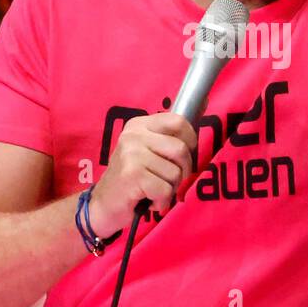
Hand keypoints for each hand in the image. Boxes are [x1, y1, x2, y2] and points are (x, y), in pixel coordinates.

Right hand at [89, 112, 197, 232]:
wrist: (102, 205)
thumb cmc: (131, 179)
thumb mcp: (147, 150)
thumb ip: (170, 134)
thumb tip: (205, 101)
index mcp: (140, 125)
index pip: (179, 121)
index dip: (190, 141)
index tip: (181, 157)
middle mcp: (134, 135)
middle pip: (181, 149)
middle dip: (182, 171)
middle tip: (167, 180)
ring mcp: (132, 154)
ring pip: (175, 173)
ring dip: (170, 189)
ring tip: (153, 190)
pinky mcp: (133, 175)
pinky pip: (166, 190)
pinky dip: (161, 202)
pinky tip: (148, 200)